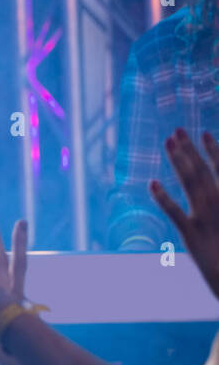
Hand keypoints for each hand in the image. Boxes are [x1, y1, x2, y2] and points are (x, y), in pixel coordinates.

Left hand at [149, 129, 218, 300]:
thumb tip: (210, 187)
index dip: (213, 151)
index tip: (204, 133)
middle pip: (201, 171)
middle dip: (189, 149)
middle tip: (176, 130)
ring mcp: (204, 218)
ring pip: (188, 183)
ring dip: (178, 160)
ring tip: (168, 142)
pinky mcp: (190, 234)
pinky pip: (174, 212)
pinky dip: (162, 197)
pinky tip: (151, 182)